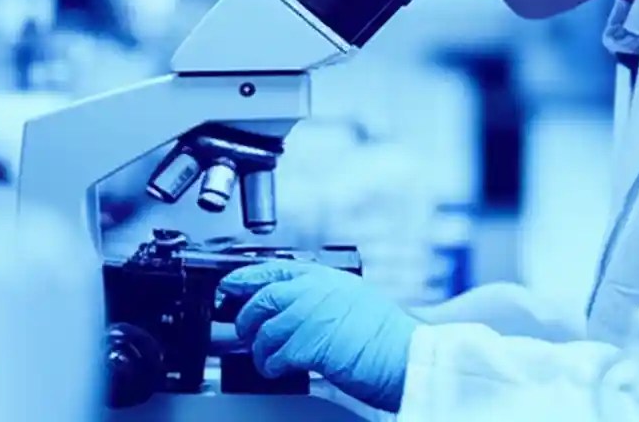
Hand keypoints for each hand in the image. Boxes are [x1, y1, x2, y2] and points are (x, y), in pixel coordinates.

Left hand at [217, 260, 415, 412]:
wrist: (409, 356)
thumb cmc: (387, 335)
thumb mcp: (353, 299)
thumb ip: (321, 298)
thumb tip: (293, 310)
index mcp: (325, 277)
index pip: (273, 269)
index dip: (244, 277)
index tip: (229, 285)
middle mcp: (314, 291)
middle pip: (261, 298)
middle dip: (246, 316)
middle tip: (243, 330)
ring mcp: (310, 317)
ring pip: (264, 331)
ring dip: (259, 348)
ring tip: (264, 359)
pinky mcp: (308, 345)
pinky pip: (275, 356)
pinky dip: (270, 365)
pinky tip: (275, 370)